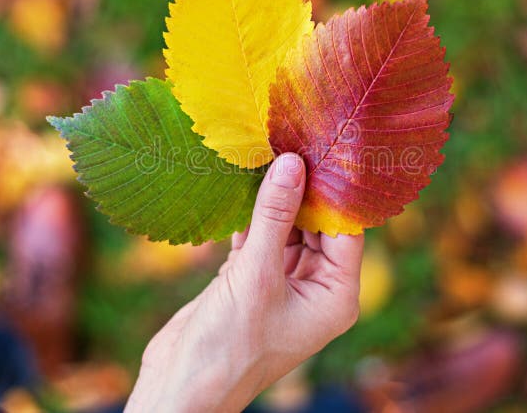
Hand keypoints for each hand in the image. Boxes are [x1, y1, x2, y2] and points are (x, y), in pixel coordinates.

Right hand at [127, 153, 363, 411]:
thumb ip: (274, 217)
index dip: (334, 190)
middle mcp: (315, 288)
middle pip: (317, 226)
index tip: (323, 146)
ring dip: (275, 199)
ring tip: (269, 151)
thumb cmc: (228, 345)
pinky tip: (244, 182)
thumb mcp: (255, 274)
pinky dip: (252, 215)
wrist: (181, 386)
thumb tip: (293, 163)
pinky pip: (260, 237)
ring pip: (286, 229)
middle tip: (292, 140)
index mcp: (334, 296)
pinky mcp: (252, 279)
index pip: (345, 231)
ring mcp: (283, 284)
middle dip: (304, 188)